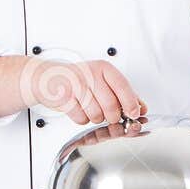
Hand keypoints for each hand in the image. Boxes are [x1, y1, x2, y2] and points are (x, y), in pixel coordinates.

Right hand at [23, 58, 146, 126]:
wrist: (48, 77)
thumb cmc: (78, 80)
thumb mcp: (102, 80)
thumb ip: (123, 92)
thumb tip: (141, 106)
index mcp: (103, 68)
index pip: (122, 87)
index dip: (130, 103)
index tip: (134, 113)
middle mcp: (90, 75)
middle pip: (111, 106)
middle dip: (112, 117)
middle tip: (109, 116)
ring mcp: (76, 85)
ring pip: (96, 115)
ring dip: (95, 118)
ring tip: (90, 108)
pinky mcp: (65, 97)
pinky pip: (81, 118)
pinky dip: (82, 119)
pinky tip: (79, 109)